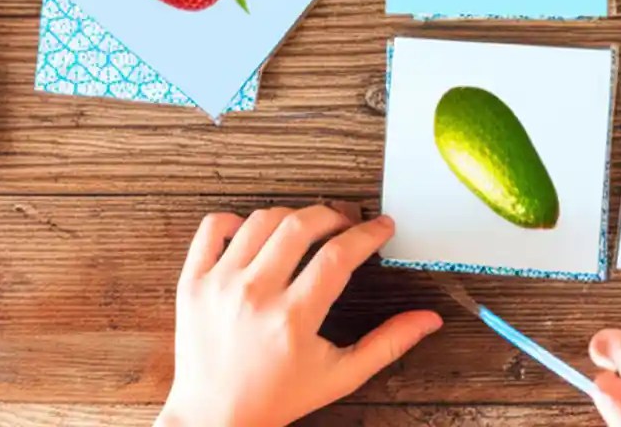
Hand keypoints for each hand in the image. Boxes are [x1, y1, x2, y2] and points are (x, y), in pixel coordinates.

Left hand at [155, 206, 442, 426]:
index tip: (382, 227)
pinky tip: (256, 234)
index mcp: (292, 319)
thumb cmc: (277, 398)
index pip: (338, 255)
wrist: (214, 418)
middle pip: (301, 225)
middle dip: (335, 215)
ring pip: (261, 220)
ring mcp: (218, 285)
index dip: (368, 234)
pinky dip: (237, 221)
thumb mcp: (341, 375)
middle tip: (348, 224)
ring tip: (309, 228)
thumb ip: (387, 344)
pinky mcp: (192, 283)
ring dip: (293, 215)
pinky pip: (212, 228)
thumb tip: (427, 319)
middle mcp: (253, 295)